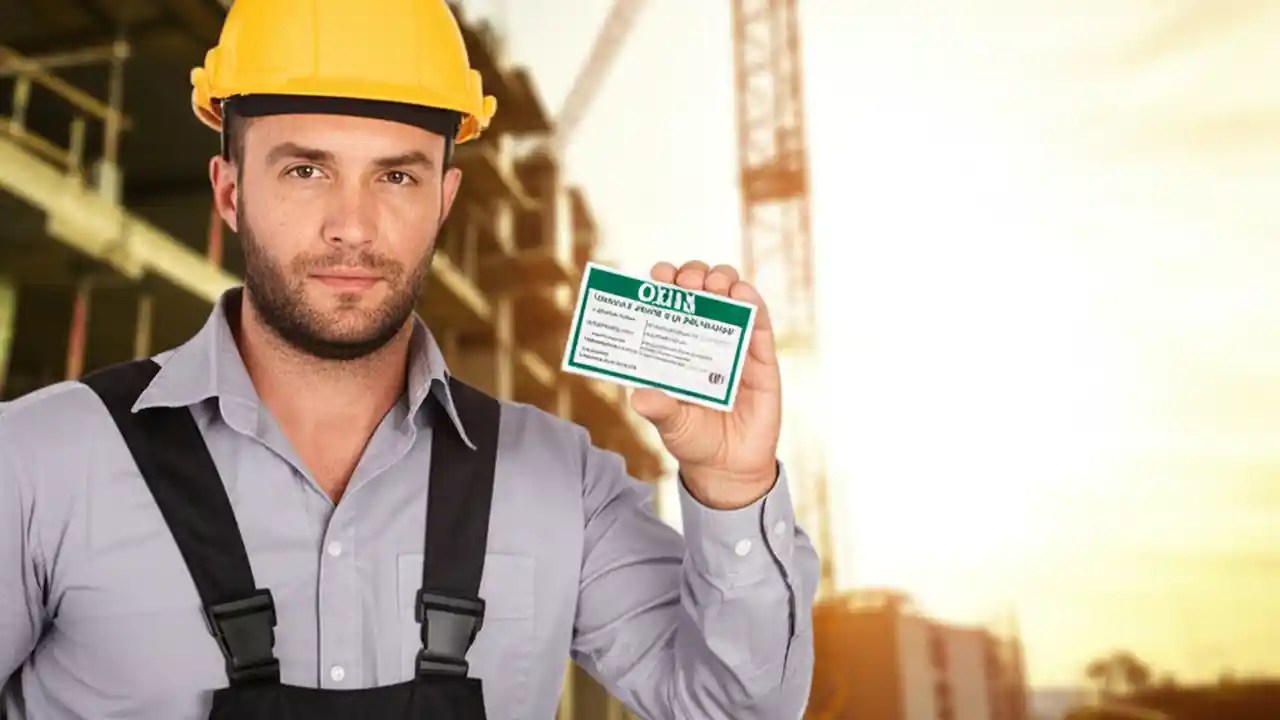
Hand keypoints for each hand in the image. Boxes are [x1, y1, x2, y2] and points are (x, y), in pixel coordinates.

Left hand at [630, 260, 781, 509]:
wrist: (729, 467)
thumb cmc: (693, 439)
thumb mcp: (671, 424)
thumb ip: (659, 409)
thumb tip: (638, 397)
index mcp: (674, 345)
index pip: (668, 303)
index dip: (664, 282)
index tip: (658, 275)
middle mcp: (703, 338)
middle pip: (700, 291)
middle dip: (693, 276)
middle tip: (687, 283)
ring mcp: (734, 344)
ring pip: (731, 298)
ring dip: (723, 281)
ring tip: (714, 285)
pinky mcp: (761, 357)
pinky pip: (760, 324)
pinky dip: (753, 304)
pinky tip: (743, 295)